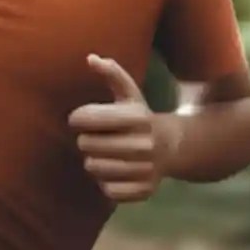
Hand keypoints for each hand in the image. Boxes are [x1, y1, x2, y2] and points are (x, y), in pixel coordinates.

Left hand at [67, 54, 171, 203]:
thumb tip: (90, 58)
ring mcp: (145, 169)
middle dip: (85, 140)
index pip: (85, 118)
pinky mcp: (144, 191)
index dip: (77, 118)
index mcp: (138, 116)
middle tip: (95, 137)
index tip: (81, 118)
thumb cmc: (139, 117)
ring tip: (104, 153)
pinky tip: (115, 171)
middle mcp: (144, 144)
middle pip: (86, 145)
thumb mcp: (129, 93)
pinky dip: (105, 182)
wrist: (171, 147)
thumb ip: (111, 73)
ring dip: (93, 161)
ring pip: (93, 168)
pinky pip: (107, 190)